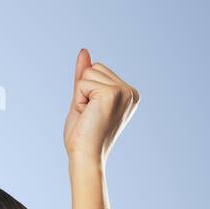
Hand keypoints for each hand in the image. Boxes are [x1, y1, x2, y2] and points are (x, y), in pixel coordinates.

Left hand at [63, 49, 138, 163]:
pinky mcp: (112, 93)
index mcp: (128, 94)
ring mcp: (123, 91)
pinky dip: (79, 99)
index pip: (99, 71)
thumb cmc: (83, 135)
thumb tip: (84, 51)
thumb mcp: (83, 100)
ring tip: (89, 116)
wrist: (85, 156)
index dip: (87, 91)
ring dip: (81, 95)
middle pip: (95, 67)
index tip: (93, 114)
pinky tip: (88, 115)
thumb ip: (85, 76)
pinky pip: (83, 82)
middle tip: (89, 115)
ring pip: (89, 72)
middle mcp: (130, 91)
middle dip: (83, 90)